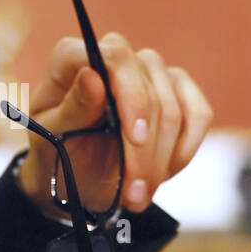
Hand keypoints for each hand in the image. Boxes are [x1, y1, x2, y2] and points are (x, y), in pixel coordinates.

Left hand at [15, 34, 212, 216]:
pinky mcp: (178, 91)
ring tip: (138, 194)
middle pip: (149, 91)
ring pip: (175, 109)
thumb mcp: (52, 138)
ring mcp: (151, 72)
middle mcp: (116, 57)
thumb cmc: (58, 151)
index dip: (131, 96)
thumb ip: (72, 108)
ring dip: (161, 161)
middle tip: (133, 193)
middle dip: (144, 151)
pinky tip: (162, 174)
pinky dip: (184, 151)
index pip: (115, 57)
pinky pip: (199, 114)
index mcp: (75, 58)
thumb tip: (92, 77)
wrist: (77, 175)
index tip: (136, 139)